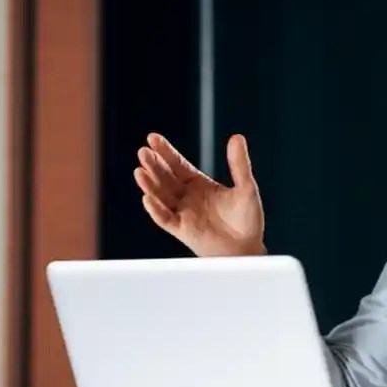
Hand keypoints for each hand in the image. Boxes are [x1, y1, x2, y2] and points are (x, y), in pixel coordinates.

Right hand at [134, 133, 264, 256]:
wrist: (247, 248)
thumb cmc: (247, 220)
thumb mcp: (246, 187)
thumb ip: (239, 164)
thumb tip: (237, 137)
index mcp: (200, 185)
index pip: (178, 164)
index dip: (165, 151)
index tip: (153, 138)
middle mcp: (188, 198)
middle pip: (165, 178)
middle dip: (154, 165)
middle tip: (143, 151)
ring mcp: (183, 213)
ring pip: (161, 196)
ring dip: (150, 185)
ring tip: (139, 171)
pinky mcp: (183, 230)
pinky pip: (165, 219)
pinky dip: (156, 209)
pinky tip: (148, 198)